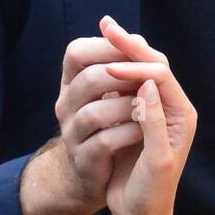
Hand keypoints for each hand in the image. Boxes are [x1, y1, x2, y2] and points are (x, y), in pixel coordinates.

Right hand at [50, 16, 153, 212]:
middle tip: (149, 81)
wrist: (101, 176)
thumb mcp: (116, 93)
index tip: (136, 47)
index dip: (107, 45)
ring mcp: (71, 134)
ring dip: (130, 107)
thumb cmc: (115, 124)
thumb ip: (125, 66)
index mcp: (71, 83)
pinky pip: (104, 142)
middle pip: (90, 79)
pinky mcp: (84, 159)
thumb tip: (137, 38)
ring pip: (95, 112)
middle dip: (126, 77)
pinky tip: (144, 132)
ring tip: (149, 108)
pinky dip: (129, 133)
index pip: (76, 51)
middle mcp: (65, 105)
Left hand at [100, 22, 196, 214]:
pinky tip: (129, 90)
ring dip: (136, 72)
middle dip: (132, 47)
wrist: (136, 210)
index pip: (152, 62)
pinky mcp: (165, 154)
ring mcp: (175, 132)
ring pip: (163, 87)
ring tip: (110, 63)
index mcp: (169, 103)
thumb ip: (124, 96)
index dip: (129, 42)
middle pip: (160, 67)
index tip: (106, 24)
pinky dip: (146, 103)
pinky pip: (157, 122)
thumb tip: (110, 63)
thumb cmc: (129, 166)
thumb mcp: (123, 122)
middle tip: (108, 28)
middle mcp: (179, 113)